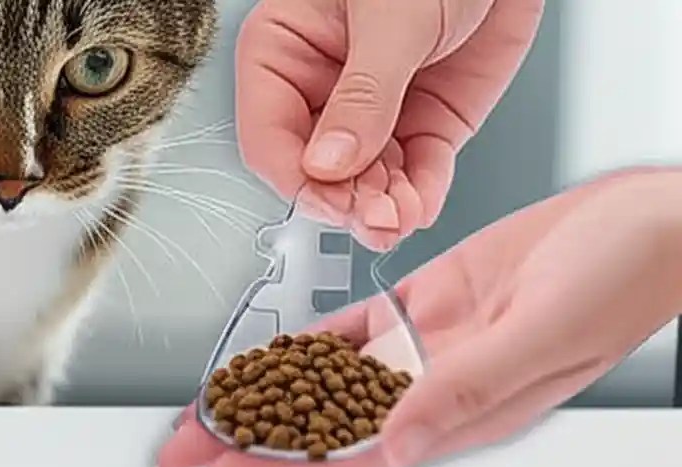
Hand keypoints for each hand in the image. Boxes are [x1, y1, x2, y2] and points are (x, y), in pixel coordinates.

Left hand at [159, 167, 681, 466]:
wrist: (647, 219)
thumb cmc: (623, 279)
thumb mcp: (541, 336)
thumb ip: (464, 388)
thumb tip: (392, 442)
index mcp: (463, 414)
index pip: (350, 453)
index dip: (280, 464)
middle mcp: (434, 388)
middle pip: (320, 423)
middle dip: (249, 436)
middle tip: (182, 448)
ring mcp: (429, 344)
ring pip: (327, 379)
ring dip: (268, 392)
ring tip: (207, 407)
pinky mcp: (429, 300)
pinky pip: (354, 329)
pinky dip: (310, 342)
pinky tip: (269, 353)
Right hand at [235, 0, 543, 248]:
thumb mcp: (392, 18)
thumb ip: (363, 94)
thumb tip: (329, 162)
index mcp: (284, 51)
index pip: (270, 137)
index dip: (299, 177)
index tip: (330, 198)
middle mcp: (322, 88)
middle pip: (317, 171)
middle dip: (347, 201)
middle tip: (375, 217)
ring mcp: (373, 111)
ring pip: (365, 182)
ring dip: (384, 208)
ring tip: (401, 218)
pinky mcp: (424, 121)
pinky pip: (414, 172)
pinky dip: (419, 196)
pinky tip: (420, 207)